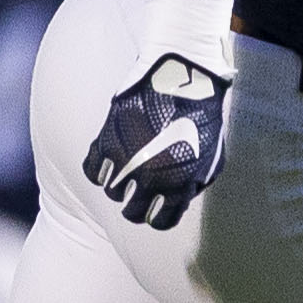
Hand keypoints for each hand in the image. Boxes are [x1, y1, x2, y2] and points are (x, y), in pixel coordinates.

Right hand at [84, 54, 232, 229]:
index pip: (161, 222)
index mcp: (180, 186)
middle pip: (132, 214)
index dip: (158, 217)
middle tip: (136, 198)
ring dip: (119, 186)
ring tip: (127, 172)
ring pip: (111, 193)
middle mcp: (151, 179)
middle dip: (135, 208)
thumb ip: (193, 185)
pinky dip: (98, 170)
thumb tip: (178, 202)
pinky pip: (92, 171)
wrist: (183, 79)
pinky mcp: (107, 140)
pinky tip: (109, 163)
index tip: (155, 211)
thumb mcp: (210, 158)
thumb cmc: (201, 117)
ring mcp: (127, 161)